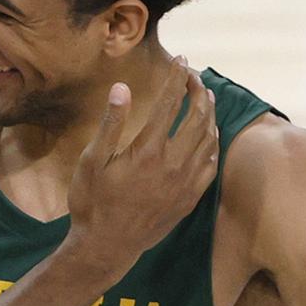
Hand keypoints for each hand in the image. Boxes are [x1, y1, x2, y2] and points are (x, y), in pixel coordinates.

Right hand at [64, 57, 218, 279]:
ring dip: (209, 113)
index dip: (176, 78)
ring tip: (204, 97)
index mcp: (148, 150)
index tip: (180, 59)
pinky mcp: (189, 198)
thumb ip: (111, 123)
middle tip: (192, 75)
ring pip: (209, 139)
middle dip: (197, 91)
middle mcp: (173, 164)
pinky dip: (213, 143)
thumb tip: (122, 88)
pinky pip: (210, 164)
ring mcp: (185, 182)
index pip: (169, 103)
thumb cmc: (92, 202)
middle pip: (197, 117)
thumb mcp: (92, 161)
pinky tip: (209, 135)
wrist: (107, 246)